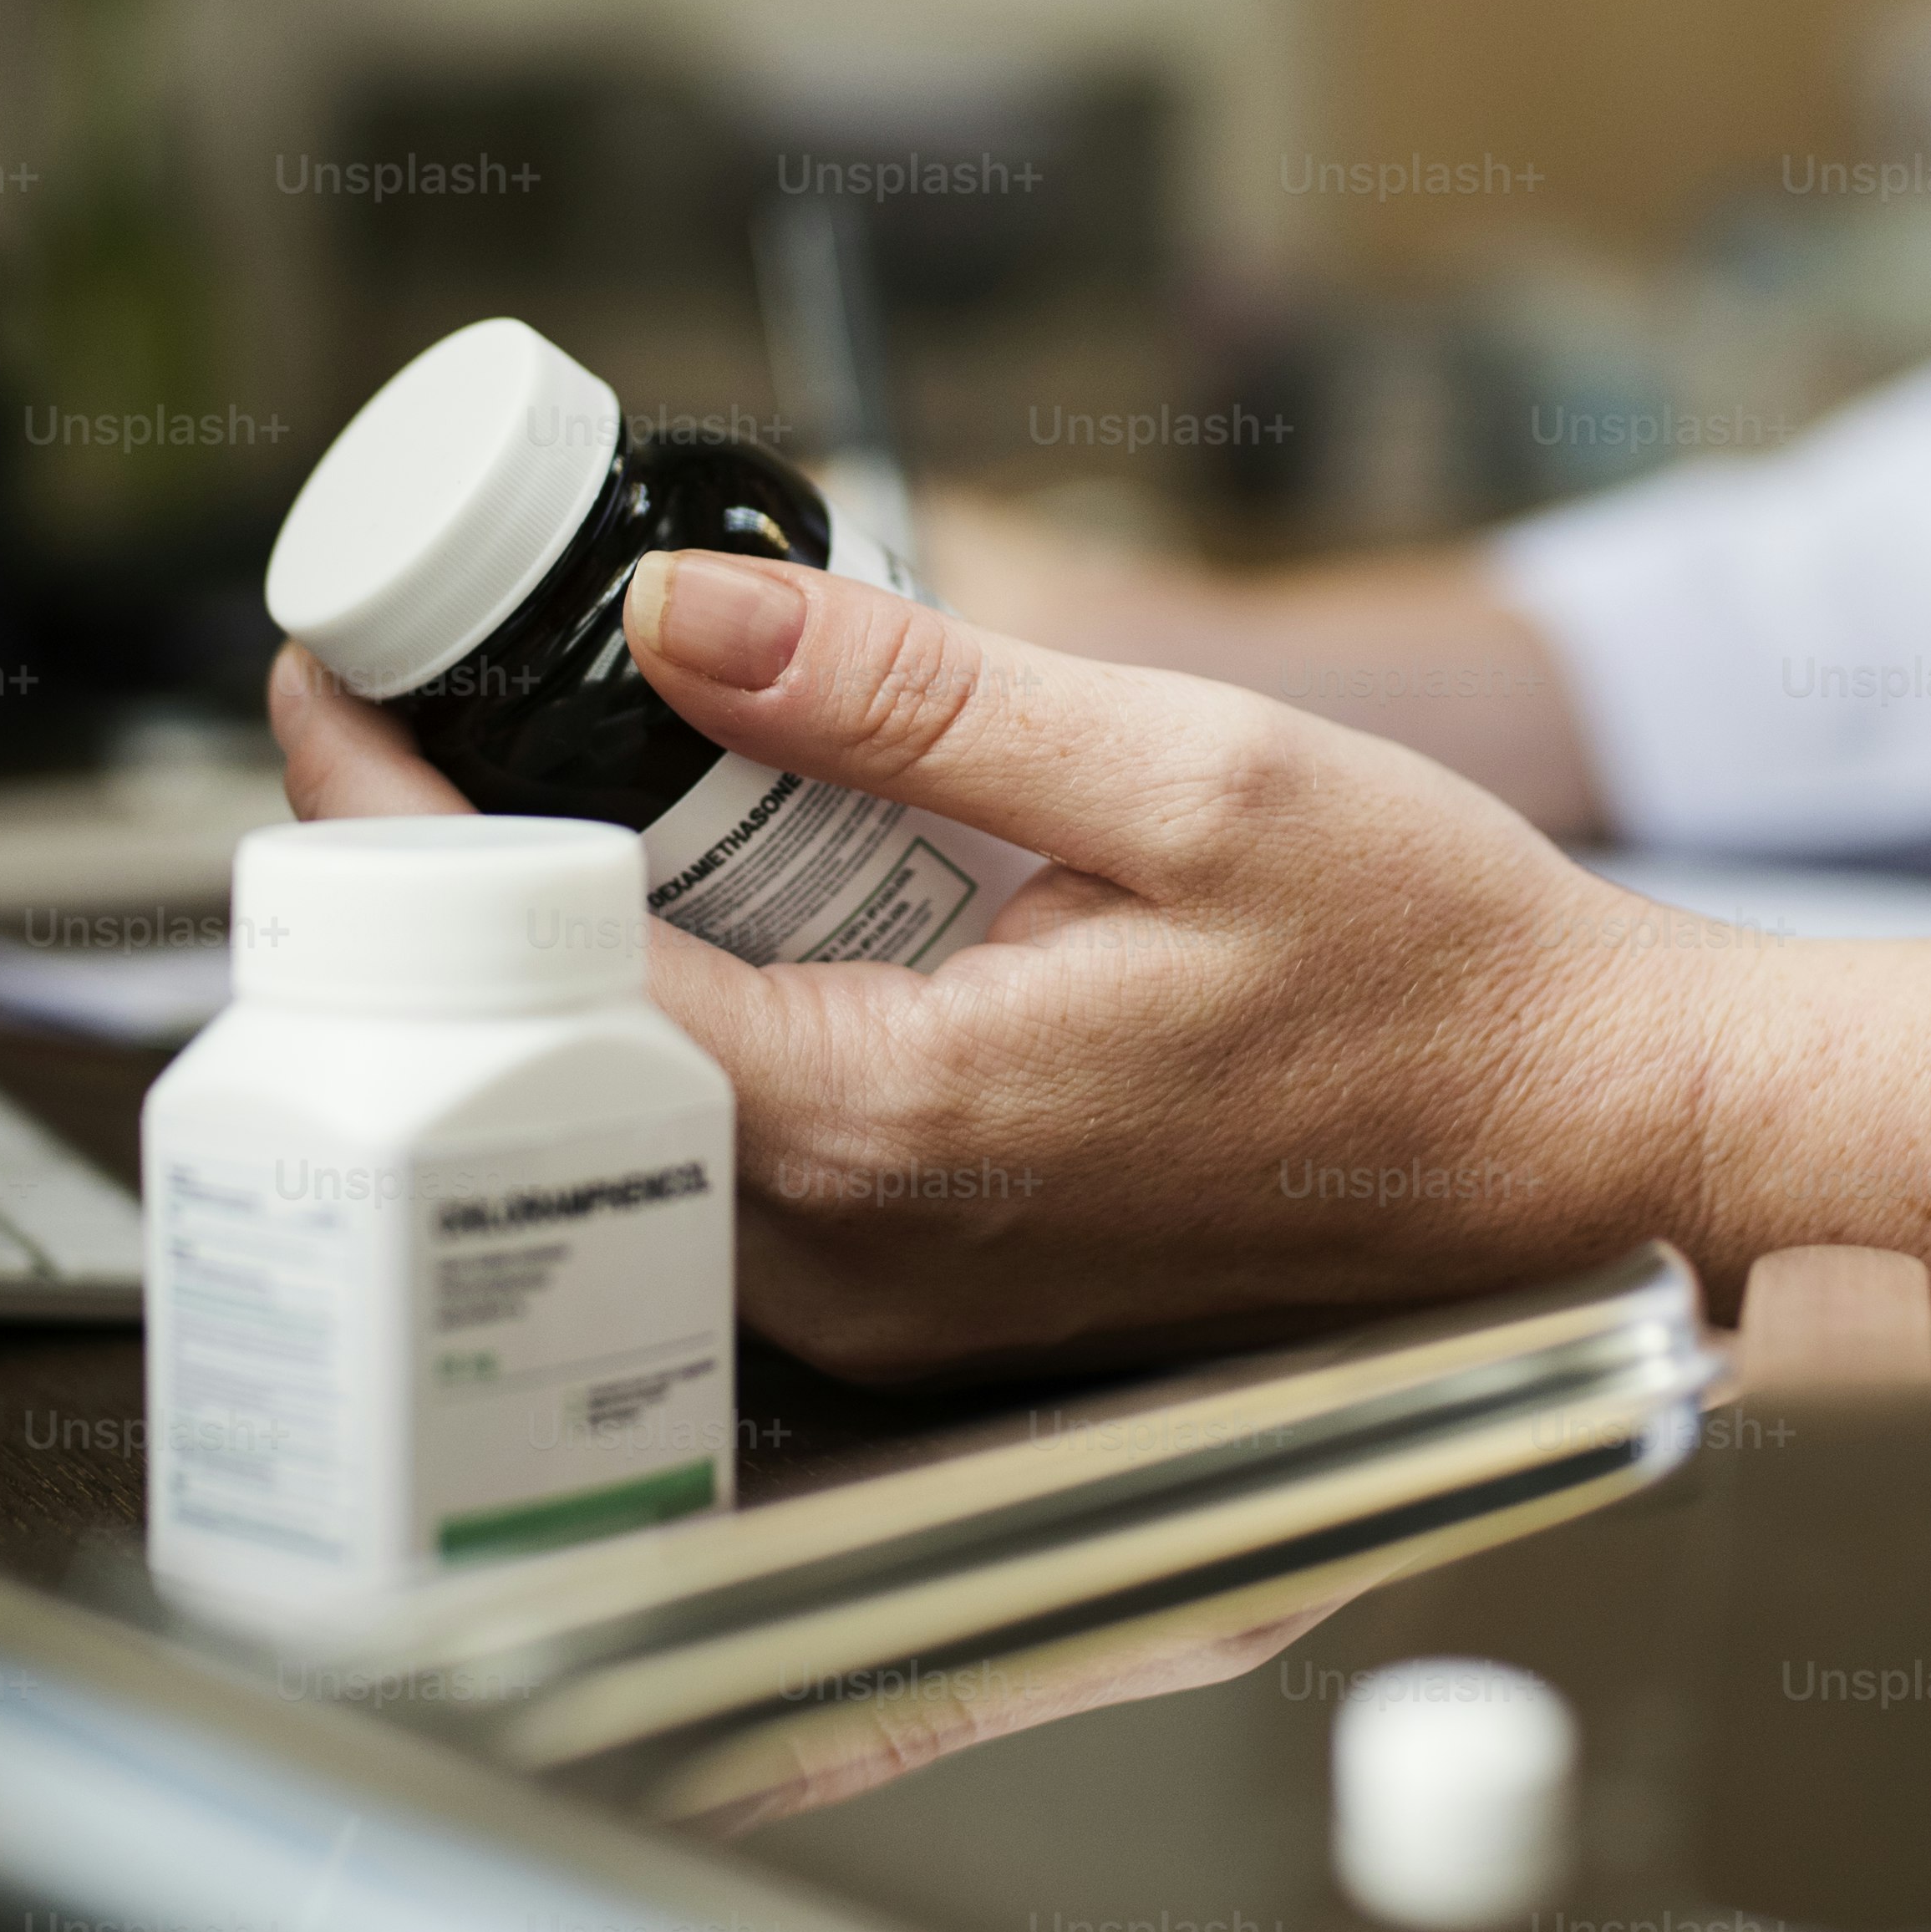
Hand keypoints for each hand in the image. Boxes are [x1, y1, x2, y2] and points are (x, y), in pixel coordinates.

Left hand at [268, 550, 1733, 1378]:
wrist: (1604, 1150)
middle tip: (428, 706)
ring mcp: (900, 1312)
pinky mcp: (942, 1313)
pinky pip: (736, 1173)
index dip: (399, 823)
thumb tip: (680, 618)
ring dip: (578, 958)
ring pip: (632, 1129)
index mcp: (899, 1123)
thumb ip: (913, 698)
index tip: (327, 684)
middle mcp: (869, 1258)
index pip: (548, 976)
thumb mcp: (1188, 771)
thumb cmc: (1448, 975)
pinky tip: (724, 905)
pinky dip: (688, 1035)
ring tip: (566, 778)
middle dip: (464, 883)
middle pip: (555, 1065)